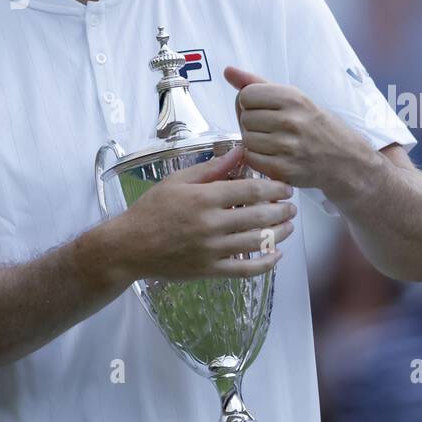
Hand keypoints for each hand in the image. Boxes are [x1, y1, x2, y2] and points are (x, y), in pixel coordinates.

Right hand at [110, 145, 295, 281]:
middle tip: (292, 207)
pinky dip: (266, 264)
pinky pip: (246, 270)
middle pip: (260, 216)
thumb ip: (212, 167)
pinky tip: (276, 255)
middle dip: (282, 211)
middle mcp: (211, 224)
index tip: (286, 188)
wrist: (129, 246)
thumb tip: (240, 151)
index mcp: (204, 198)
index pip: (251, 190)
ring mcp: (211, 250)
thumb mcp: (177, 180)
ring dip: (279, 234)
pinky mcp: (210, 270)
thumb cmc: (152, 210)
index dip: (275, 188)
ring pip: (257, 242)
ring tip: (288, 226)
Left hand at [224, 66, 371, 190]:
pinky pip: (251, 159)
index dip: (250, 103)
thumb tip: (228, 71)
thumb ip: (258, 84)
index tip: (264, 109)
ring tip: (274, 142)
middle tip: (272, 128)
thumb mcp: (294, 98)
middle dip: (253, 123)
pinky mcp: (284, 170)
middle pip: (245, 118)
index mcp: (294, 98)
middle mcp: (291, 120)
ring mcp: (288, 147)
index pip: (246, 95)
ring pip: (246, 139)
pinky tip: (273, 156)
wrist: (345, 160)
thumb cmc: (316, 126)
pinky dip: (258, 158)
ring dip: (255, 141)